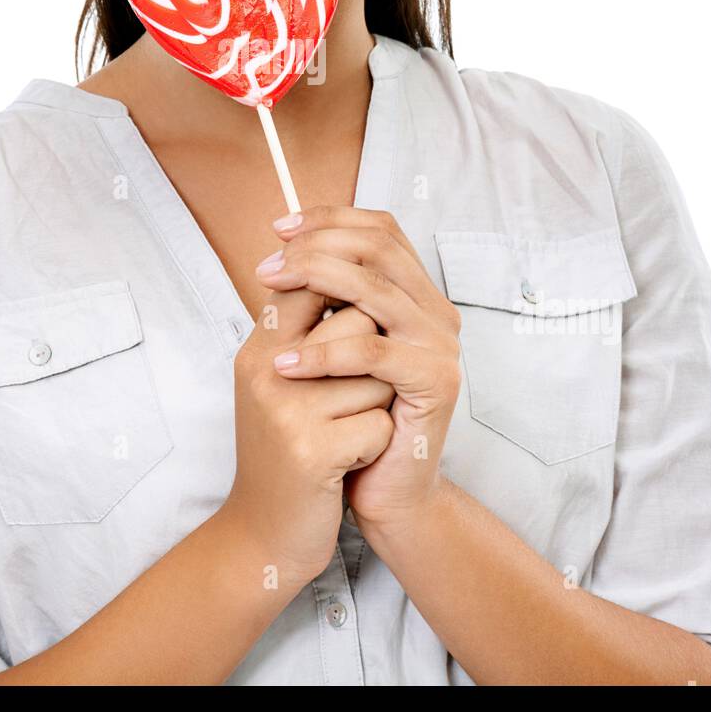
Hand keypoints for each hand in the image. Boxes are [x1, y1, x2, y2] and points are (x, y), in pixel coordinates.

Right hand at [225, 282, 393, 587]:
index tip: (366, 321)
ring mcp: (286, 411)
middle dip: (374, 354)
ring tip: (346, 428)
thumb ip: (303, 328)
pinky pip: (379, 425)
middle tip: (354, 391)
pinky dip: (375, 445)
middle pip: (357, 321)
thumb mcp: (279, 380)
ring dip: (377, 402)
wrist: (263, 534)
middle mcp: (265, 372)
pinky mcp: (311, 453)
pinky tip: (347, 463)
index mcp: (257, 349)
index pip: (310, 278)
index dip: (351, 290)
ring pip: (376, 375)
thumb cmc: (286, 449)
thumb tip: (351, 267)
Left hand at [257, 206, 461, 532]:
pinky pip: (374, 352)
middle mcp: (436, 310)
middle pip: (378, 249)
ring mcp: (441, 344)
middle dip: (317, 248)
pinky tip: (286, 365)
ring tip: (269, 294)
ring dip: (315, 283)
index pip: (380, 230)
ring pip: (376, 291)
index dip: (330, 220)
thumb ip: (325, 300)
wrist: (385, 491)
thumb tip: (282, 249)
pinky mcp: (437, 381)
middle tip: (269, 265)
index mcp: (417, 293)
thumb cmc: (353, 416)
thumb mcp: (334, 346)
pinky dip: (324, 353)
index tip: (280, 228)